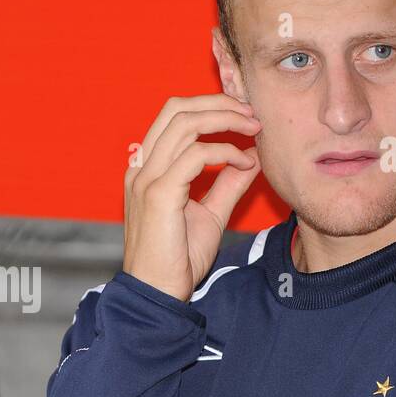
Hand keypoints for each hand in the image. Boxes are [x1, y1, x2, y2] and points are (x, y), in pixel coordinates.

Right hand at [123, 94, 262, 300]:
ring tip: (253, 128)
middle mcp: (142, 167)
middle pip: (177, 108)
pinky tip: (243, 163)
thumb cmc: (177, 259)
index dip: (210, 106)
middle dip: (219, 103)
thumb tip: (252, 157)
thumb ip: (227, 184)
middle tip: (252, 113)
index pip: (173, 116)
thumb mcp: (210, 214)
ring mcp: (146, 178)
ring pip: (185, 122)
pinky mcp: (159, 194)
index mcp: (147, 168)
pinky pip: (195, 155)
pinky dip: (225, 152)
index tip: (244, 116)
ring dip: (225, 119)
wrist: (158, 293)